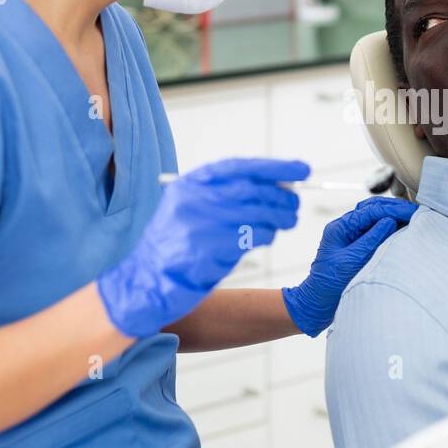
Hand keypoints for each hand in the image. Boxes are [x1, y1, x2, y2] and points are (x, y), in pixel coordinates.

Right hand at [97, 158, 308, 337]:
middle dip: (281, 195)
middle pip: (251, 189)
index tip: (301, 169)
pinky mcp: (210, 250)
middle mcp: (195, 200)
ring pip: (256, 213)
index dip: (274, 167)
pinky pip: (251, 237)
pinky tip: (267, 236)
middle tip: (295, 202)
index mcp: (190, 184)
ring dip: (279, 216)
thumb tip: (276, 185)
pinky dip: (266, 235)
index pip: (239, 167)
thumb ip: (225, 194)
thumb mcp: (191, 208)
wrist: (146, 280)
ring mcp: (201, 224)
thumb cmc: (175, 244)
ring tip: (288, 219)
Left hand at [282, 196, 417, 336]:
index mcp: (341, 227)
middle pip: (373, 208)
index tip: (414, 212)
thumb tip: (390, 220)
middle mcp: (345, 227)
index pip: (372, 210)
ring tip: (413, 218)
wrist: (316, 305)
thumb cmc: (329, 285)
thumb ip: (371, 239)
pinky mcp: (357, 246)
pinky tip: (402, 230)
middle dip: (396, 208)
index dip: (395, 209)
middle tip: (417, 212)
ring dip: (393, 216)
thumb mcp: (351, 261)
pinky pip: (375, 230)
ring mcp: (351, 236)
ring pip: (375, 217)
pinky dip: (390, 228)